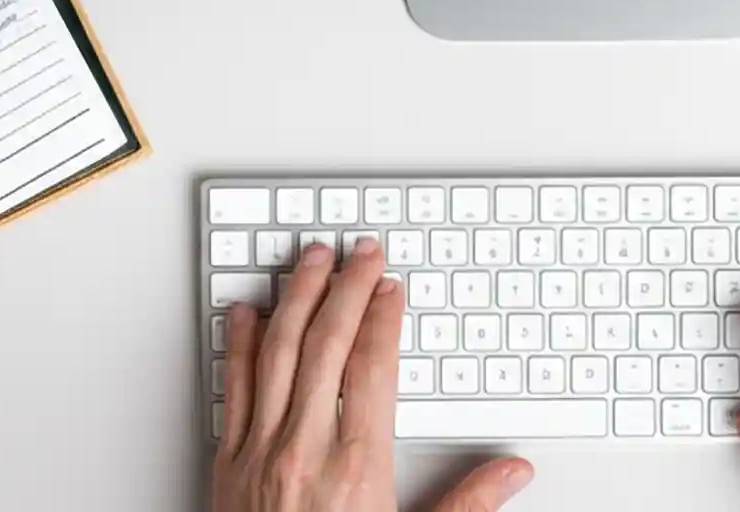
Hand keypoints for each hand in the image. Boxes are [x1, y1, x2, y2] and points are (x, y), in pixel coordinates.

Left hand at [212, 239, 533, 510]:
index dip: (384, 318)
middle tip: (360, 252)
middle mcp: (304, 449)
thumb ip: (467, 504)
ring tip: (308, 262)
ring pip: (276, 354)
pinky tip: (246, 314)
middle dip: (345, 289)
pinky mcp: (226, 464)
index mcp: (357, 467)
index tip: (393, 288)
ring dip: (295, 299)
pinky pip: (232, 389)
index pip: (372, 367)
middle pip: (326, 345)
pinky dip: (239, 345)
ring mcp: (259, 452)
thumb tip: (513, 472)